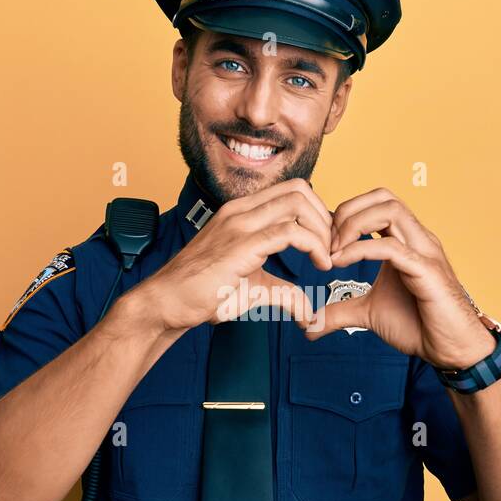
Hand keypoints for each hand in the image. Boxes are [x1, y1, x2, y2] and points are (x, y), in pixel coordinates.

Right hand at [140, 178, 334, 330]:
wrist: (168, 303)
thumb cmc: (203, 293)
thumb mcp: (254, 288)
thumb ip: (283, 292)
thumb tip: (307, 311)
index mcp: (242, 212)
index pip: (292, 191)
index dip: (318, 214)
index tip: (326, 245)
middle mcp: (241, 210)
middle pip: (301, 189)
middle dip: (326, 218)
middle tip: (333, 249)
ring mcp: (240, 224)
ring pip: (298, 203)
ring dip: (323, 230)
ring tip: (327, 258)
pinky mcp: (241, 245)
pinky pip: (290, 231)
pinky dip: (314, 245)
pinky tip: (319, 265)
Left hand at [309, 187, 496, 369]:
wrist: (450, 350)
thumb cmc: (419, 326)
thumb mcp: (368, 314)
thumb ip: (340, 311)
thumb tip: (309, 326)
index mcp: (405, 241)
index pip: (376, 203)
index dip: (345, 214)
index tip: (324, 242)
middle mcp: (417, 239)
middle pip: (383, 196)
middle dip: (348, 211)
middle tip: (326, 241)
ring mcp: (424, 252)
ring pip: (391, 210)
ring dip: (354, 224)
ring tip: (334, 251)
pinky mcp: (427, 272)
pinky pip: (393, 247)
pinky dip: (361, 249)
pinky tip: (341, 262)